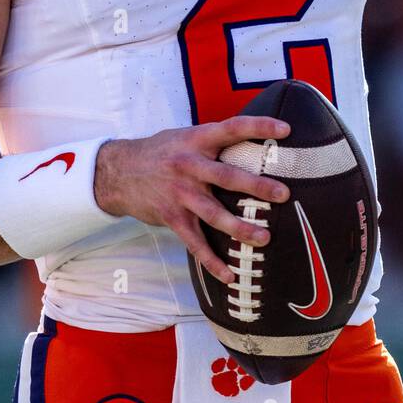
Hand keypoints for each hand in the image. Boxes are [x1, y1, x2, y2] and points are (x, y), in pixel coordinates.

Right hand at [93, 116, 290, 285]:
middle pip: (228, 176)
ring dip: (241, 228)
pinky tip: (229, 275)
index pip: (232, 128)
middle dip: (257, 187)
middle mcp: (189, 166)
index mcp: (196, 140)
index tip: (285, 130)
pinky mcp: (172, 217)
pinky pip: (195, 243)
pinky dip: (212, 261)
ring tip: (265, 237)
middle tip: (284, 194)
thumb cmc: (160, 151)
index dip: (259, 126)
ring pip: (215, 214)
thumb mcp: (184, 136)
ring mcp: (180, 193)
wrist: (117, 172)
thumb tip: (252, 140)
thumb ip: (213, 141)